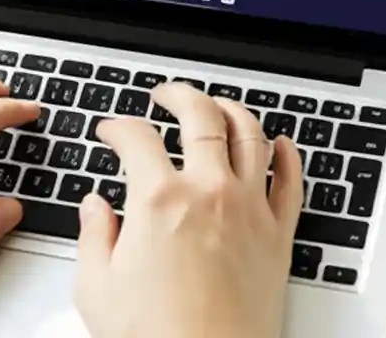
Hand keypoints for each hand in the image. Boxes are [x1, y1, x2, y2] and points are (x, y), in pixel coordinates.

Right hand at [76, 83, 303, 337]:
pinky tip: (281, 144)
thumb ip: (94, 237)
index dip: (117, 126)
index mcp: (159, 200)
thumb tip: (95, 208)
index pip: (136, 137)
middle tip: (166, 95)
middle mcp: (209, 193)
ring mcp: (249, 209)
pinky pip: (291, 181)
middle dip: (178, 95)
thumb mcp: (97, 289)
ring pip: (250, 136)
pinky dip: (288, 155)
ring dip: (232, 111)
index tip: (112, 130)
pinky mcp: (278, 234)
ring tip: (218, 107)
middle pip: (200, 117)